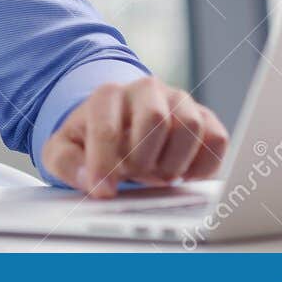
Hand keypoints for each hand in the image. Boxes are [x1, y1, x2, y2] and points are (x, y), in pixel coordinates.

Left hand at [40, 77, 227, 197]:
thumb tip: (88, 180)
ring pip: (191, 125)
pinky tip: (183, 175)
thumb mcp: (64, 150)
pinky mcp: (204, 118)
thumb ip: (66, 162)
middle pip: (156, 118)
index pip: (108, 127)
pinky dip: (203, 165)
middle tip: (135, 175)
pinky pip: (217, 138)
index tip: (103, 192)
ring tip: (158, 174)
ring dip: (175, 161)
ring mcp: (179, 102)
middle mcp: (146, 90)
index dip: (105, 164)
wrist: (119, 128)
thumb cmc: (91, 140)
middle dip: (144, 158)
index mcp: (107, 95)